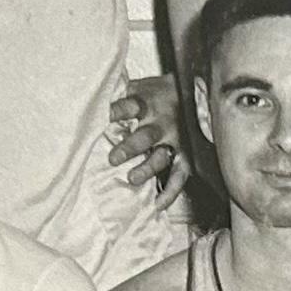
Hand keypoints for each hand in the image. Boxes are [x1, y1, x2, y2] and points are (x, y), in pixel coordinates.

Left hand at [108, 74, 189, 206]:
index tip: (104, 119)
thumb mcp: (142, 87)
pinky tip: (158, 204)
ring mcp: (174, 142)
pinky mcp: (186, 157)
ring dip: (147, 169)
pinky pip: (179, 176)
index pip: (129, 107)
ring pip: (161, 158)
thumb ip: (123, 94)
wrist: (195, 93)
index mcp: (147, 104)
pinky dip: (170, 192)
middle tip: (114, 159)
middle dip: (130, 148)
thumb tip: (95, 100)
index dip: (116, 112)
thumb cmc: (160, 93)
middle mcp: (161, 124)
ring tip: (132, 179)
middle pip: (145, 136)